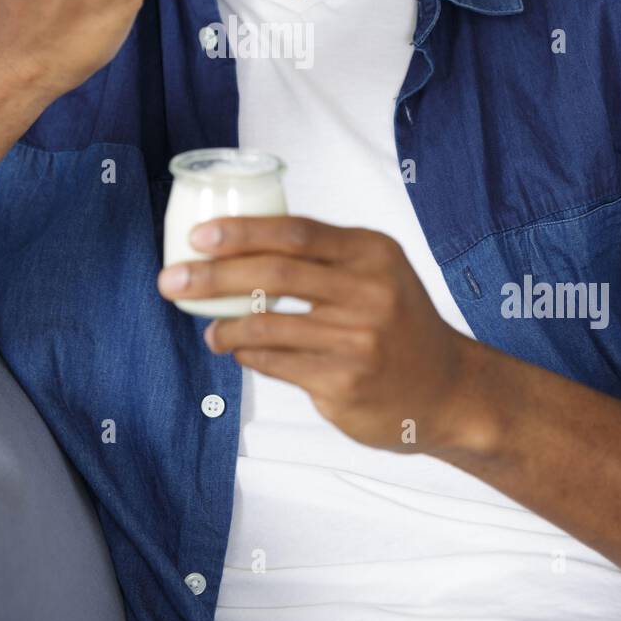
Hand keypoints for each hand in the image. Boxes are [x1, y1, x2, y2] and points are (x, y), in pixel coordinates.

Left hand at [157, 215, 477, 455]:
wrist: (448, 389)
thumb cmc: (399, 322)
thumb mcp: (376, 271)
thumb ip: (322, 256)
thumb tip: (238, 243)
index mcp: (371, 253)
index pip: (295, 232)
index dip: (241, 231)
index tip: (198, 236)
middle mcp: (369, 292)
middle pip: (274, 274)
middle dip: (213, 276)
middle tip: (172, 280)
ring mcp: (358, 340)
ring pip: (268, 324)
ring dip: (225, 324)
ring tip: (207, 328)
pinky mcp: (345, 382)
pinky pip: (277, 363)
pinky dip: (249, 354)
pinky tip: (239, 349)